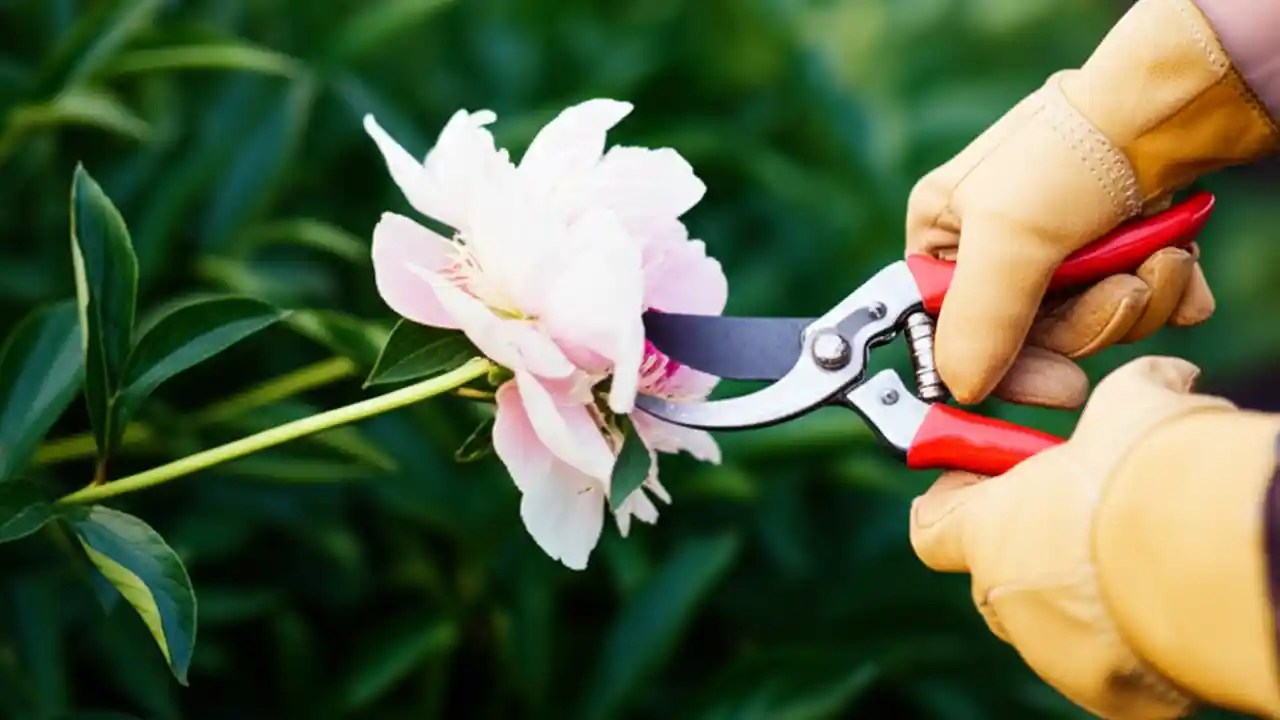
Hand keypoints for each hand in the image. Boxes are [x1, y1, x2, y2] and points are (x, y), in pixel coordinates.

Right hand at [904, 0, 1277, 406]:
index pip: (952, 334)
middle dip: (1091, 320)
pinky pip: (1132, 305)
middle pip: (1032, 337)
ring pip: (1089, 323)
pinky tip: (1177, 263)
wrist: (1169, 102)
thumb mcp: (1010, 237)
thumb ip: (978, 320)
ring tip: (1163, 257)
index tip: (1061, 386)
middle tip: (1126, 293)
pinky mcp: (1109, 247)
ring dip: (1135, 301)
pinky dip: (1162, 293)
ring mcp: (1054, 251)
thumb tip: (959, 389)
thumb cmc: (1073, 151)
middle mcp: (992, 250)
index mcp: (942, 239)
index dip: (1005, 369)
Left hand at [908, 356, 1234, 718]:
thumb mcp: (1132, 405)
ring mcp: (1054, 653)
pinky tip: (1164, 606)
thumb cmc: (1151, 476)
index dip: (950, 502)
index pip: (931, 528)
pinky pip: (1110, 670)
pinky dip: (1128, 643)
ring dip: (1079, 593)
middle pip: (996, 575)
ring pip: (1052, 622)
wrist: (1214, 557)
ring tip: (1137, 558)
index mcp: (988, 529)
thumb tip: (1164, 375)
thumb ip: (1129, 390)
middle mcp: (1005, 599)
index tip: (978, 481)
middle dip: (1029, 545)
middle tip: (1082, 515)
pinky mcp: (1112, 695)